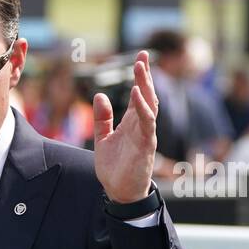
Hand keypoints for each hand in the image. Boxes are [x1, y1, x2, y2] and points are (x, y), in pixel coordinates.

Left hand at [93, 50, 158, 202]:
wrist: (120, 192)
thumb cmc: (115, 167)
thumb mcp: (102, 139)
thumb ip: (101, 118)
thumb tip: (99, 96)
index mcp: (131, 122)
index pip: (138, 94)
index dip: (140, 76)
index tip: (140, 57)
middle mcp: (141, 125)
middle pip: (146, 95)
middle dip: (145, 75)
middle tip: (142, 56)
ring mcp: (145, 134)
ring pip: (149, 105)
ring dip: (145, 86)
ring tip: (140, 68)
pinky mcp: (146, 145)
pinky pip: (147, 123)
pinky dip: (143, 108)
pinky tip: (137, 94)